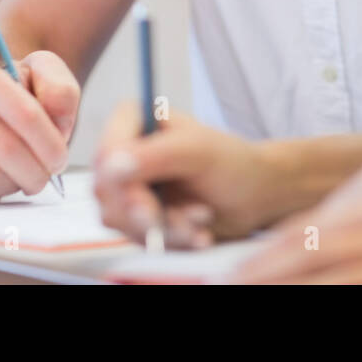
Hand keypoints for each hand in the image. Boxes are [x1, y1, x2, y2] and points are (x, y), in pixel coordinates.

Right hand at [0, 50, 77, 202]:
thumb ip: (60, 90)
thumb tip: (56, 120)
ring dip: (16, 182)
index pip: (24, 114)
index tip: (60, 158)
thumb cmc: (20, 90)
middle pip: (6, 149)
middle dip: (37, 169)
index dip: (50, 143)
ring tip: (22, 171)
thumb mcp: (46, 74)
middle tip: (47, 172)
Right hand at [92, 105, 290, 247]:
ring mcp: (129, 187)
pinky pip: (137, 237)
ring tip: (202, 217)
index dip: (118, 178)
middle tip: (180, 218)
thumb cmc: (232, 163)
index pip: (108, 149)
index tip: (141, 198)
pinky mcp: (137, 217)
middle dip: (147, 210)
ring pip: (121, 219)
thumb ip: (157, 154)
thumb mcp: (200, 152)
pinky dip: (171, 240)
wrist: (254, 197)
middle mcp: (127, 153)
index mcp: (137, 121)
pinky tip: (200, 235)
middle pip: (107, 190)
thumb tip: (111, 165)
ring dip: (165, 226)